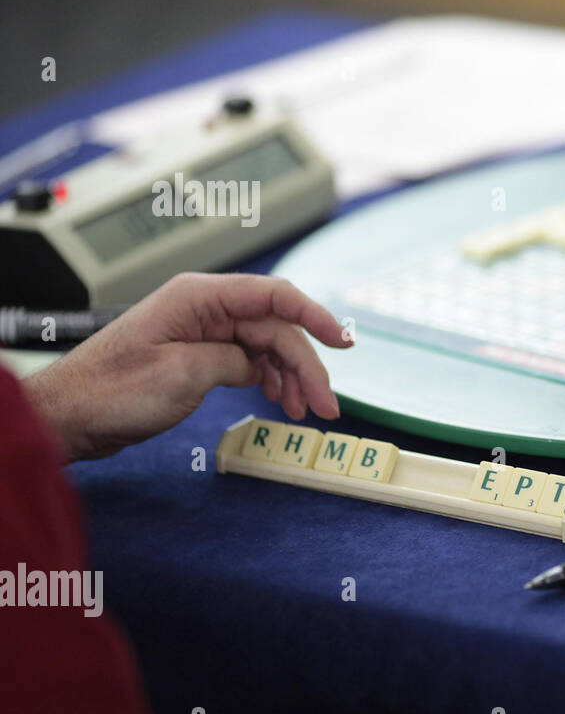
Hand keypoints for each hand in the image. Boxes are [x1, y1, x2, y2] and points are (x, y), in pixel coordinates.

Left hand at [23, 272, 351, 461]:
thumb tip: (258, 363)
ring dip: (291, 378)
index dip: (315, 317)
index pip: (274, 297)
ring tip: (303, 411)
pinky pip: (250, 360)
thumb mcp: (182, 374)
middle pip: (276, 329)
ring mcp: (205, 330)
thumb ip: (232, 359)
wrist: (72, 416)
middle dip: (306, 366)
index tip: (343, 342)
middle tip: (325, 404)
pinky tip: (279, 401)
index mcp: (200, 297)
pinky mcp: (202, 354)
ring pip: (268, 347)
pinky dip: (269, 380)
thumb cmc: (112, 391)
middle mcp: (206, 308)